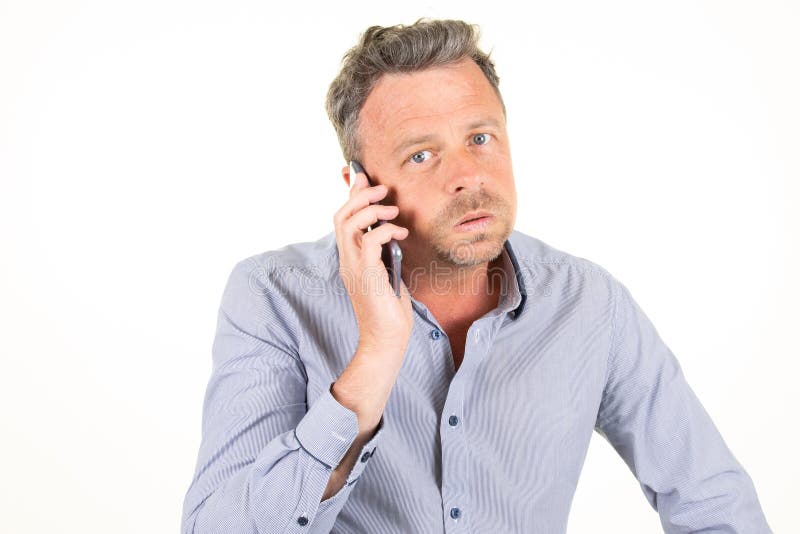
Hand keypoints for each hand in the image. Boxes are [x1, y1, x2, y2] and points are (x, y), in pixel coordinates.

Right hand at [333, 168, 412, 349]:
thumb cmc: (389, 309)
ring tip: (392, 209)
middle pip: (341, 216)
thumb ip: (384, 251)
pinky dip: (385, 230)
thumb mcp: (387, 272)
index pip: (342, 219)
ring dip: (371, 210)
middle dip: (360, 195)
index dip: (350, 195)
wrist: (386, 339)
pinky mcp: (366, 274)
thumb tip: (392, 229)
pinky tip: (400, 234)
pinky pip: (369, 241)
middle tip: (382, 188)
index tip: (361, 176)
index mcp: (350, 258)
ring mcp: (353, 267)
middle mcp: (347, 260)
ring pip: (349, 224)